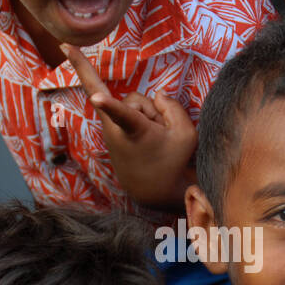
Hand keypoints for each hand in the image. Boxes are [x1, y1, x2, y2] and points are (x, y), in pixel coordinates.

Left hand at [62, 43, 196, 209]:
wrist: (152, 190)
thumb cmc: (173, 162)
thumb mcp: (186, 134)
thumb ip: (173, 107)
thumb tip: (156, 94)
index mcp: (136, 131)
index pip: (123, 114)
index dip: (111, 104)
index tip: (97, 97)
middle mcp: (116, 130)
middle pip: (137, 100)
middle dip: (152, 114)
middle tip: (160, 140)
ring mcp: (109, 130)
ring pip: (131, 104)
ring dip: (147, 118)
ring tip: (152, 141)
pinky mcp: (108, 129)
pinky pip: (125, 109)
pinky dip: (138, 117)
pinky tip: (120, 109)